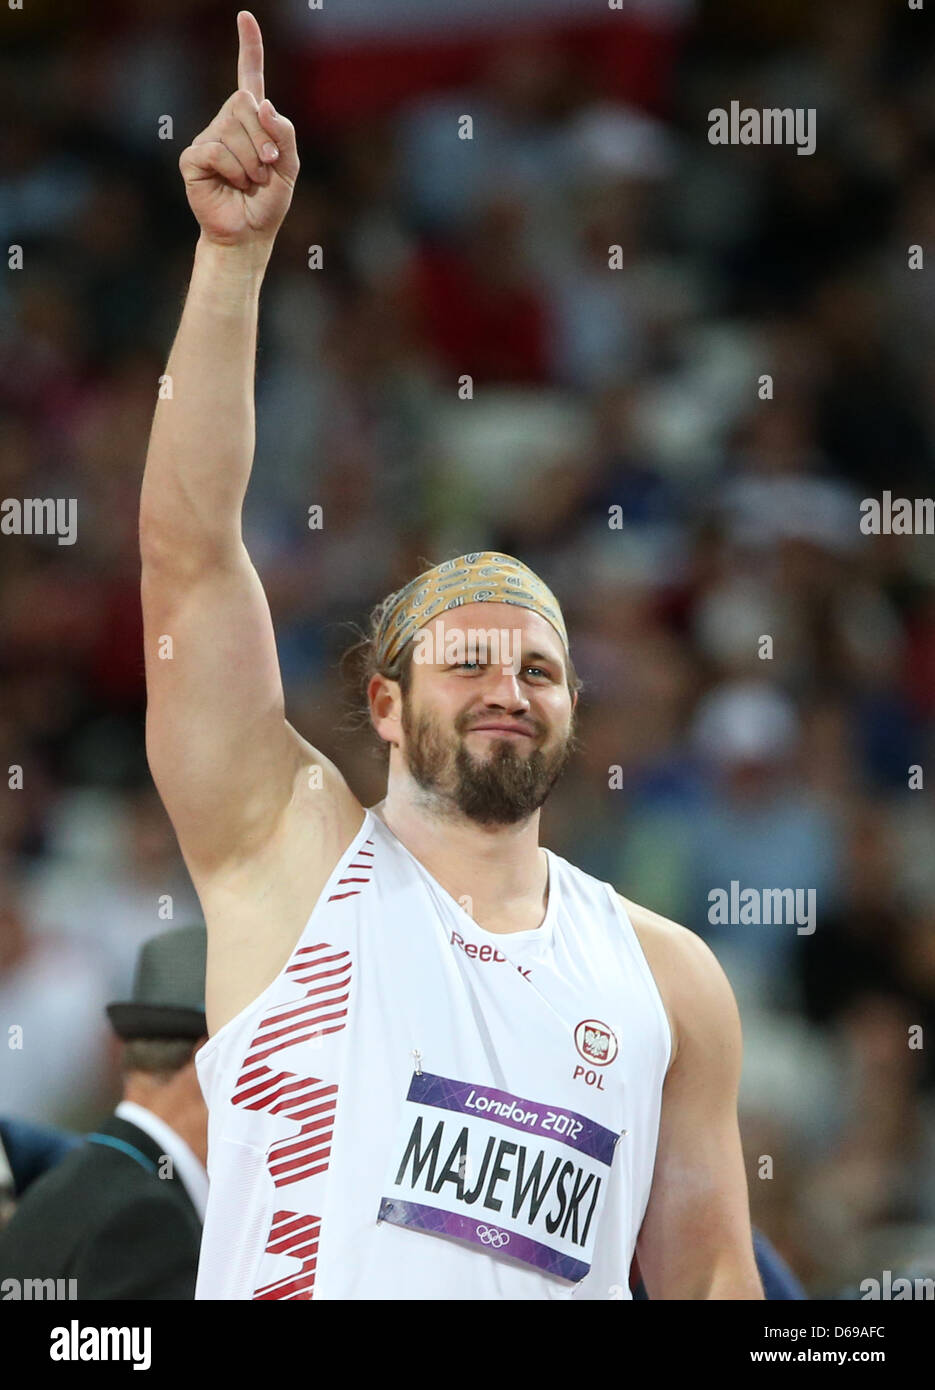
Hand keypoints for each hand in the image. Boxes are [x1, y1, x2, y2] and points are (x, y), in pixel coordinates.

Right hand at [178, 11, 298, 249]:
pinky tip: (232, 185)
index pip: (249, 76)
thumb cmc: (267, 203)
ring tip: (249, 183)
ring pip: (233, 131)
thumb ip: (283, 133)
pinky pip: (217, 151)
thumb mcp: (289, 168)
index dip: (249, 47)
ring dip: (251, 164)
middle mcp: (226, 122)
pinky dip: (233, 171)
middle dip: (264, 140)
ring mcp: (206, 136)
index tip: (245, 17)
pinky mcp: (192, 157)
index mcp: (251, 120)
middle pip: (246, 104)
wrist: (248, 235)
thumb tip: (262, 104)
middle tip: (265, 170)